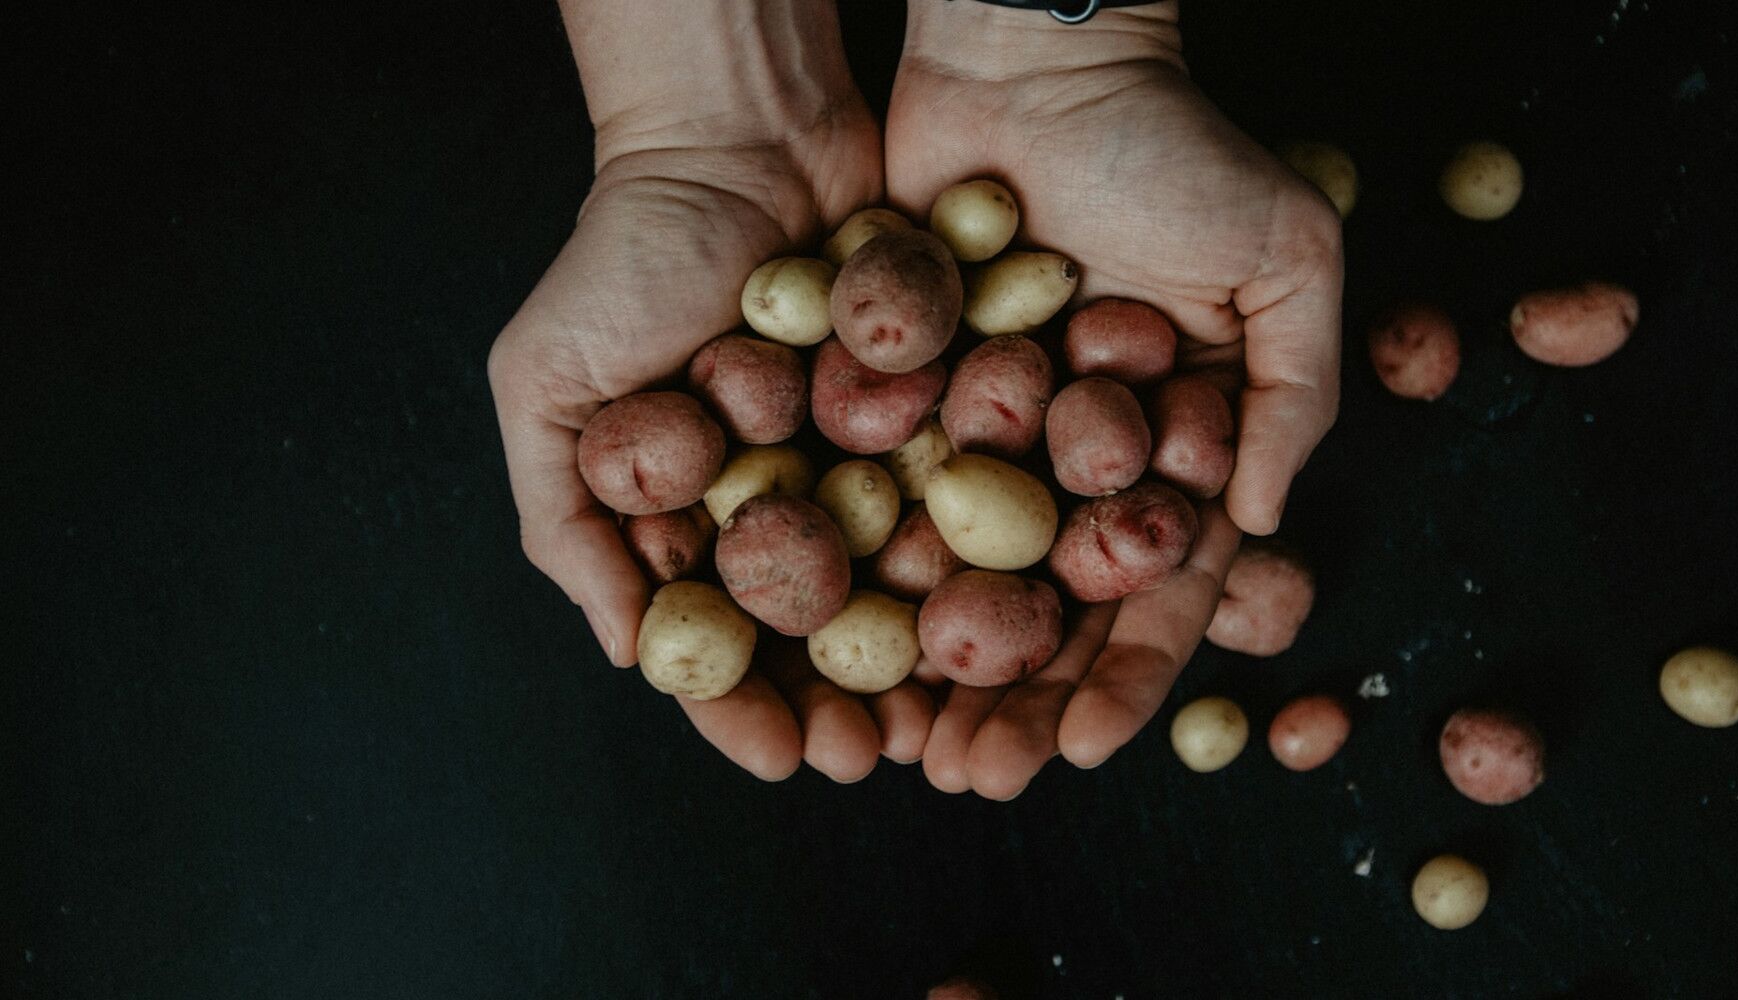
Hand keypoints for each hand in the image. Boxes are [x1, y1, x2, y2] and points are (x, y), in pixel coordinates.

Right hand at [489, 0, 932, 782]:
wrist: (741, 132)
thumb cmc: (626, 253)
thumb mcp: (547, 382)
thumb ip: (563, 519)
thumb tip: (631, 651)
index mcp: (684, 512)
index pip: (712, 635)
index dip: (740, 705)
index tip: (779, 757)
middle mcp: (776, 497)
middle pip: (813, 627)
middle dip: (843, 699)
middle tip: (880, 756)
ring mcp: (856, 455)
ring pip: (894, 578)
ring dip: (922, 654)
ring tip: (953, 714)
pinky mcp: (930, 404)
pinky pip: (957, 492)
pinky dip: (981, 552)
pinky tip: (1008, 610)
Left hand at [887, 0, 1340, 796]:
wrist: (1034, 50)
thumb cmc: (1174, 145)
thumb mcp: (1284, 257)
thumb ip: (1297, 395)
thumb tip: (1263, 529)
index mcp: (1170, 447)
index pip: (1151, 587)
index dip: (1125, 674)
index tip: (1080, 746)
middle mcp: (1071, 457)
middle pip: (1042, 606)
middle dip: (1012, 697)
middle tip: (971, 776)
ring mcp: (981, 430)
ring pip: (951, 575)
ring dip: (925, 665)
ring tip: (894, 743)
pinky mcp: (897, 392)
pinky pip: (876, 496)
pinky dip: (854, 570)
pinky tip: (824, 640)